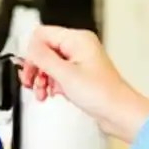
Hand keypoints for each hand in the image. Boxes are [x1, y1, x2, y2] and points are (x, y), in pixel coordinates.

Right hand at [19, 26, 148, 141]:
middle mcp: (79, 47)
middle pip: (44, 49)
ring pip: (49, 64)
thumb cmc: (102, 94)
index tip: (29, 69)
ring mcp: (79, 61)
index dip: (32, 52)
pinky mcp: (80, 75)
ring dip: (42, 79)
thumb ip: (43, 58)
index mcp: (78, 39)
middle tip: (30, 82)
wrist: (119, 113)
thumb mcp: (65, 74)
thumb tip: (29, 47)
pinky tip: (52, 94)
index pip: (42, 35)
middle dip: (35, 68)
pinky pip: (58, 74)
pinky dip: (51, 84)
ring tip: (42, 93)